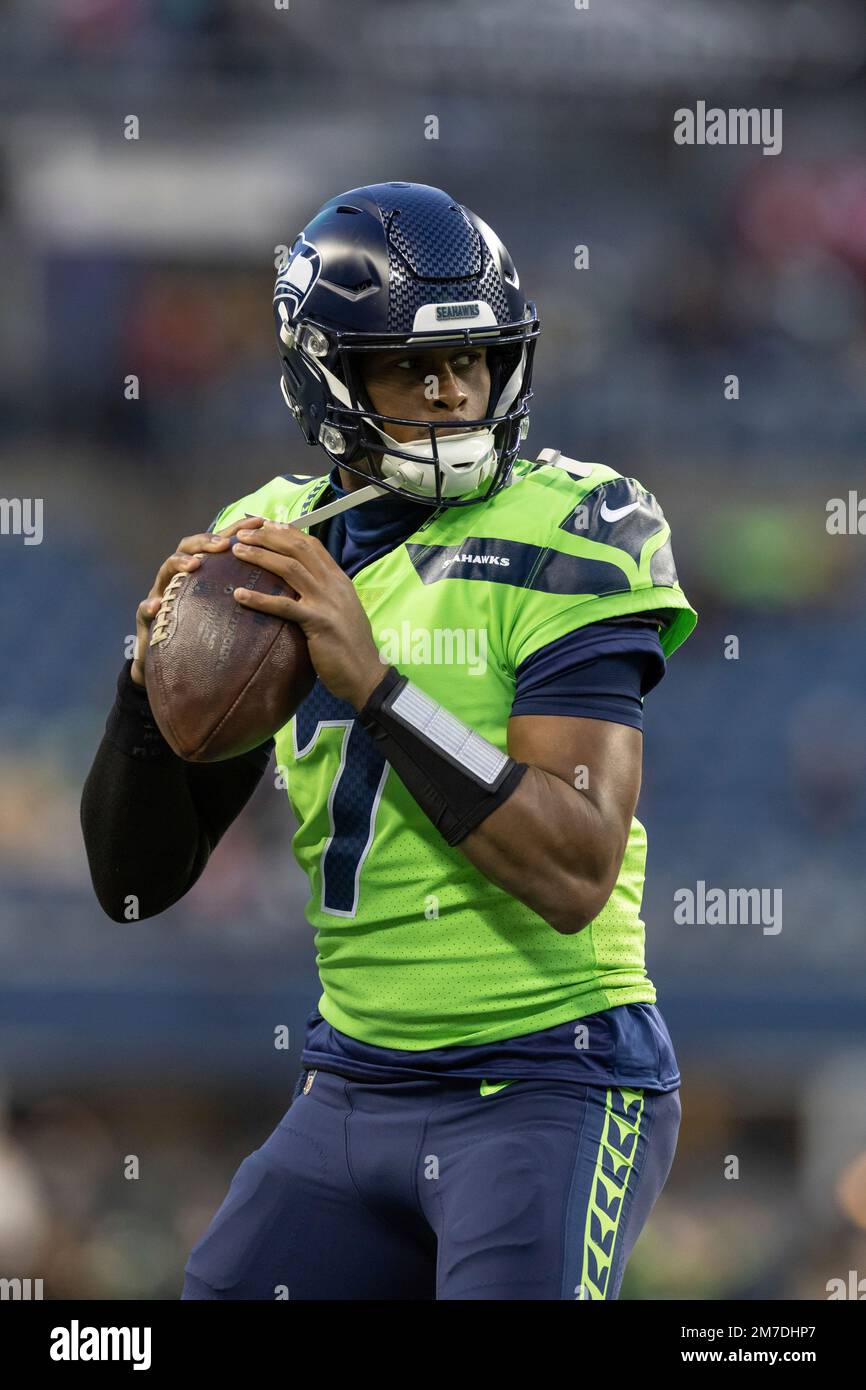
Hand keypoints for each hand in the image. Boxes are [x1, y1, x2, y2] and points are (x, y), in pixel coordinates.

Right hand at [130, 516, 264, 686]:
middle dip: (205, 542)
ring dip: (179, 563)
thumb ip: (251, 591)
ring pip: (165, 569)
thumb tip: (288, 580)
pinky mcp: (148, 617)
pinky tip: (156, 607)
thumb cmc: (206, 631)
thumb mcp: (230, 609)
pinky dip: (149, 606)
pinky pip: (145, 609)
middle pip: (189, 547)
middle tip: (223, 545)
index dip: (237, 530)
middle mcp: (181, 576)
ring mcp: (163, 593)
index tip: (259, 522)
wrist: (172, 660)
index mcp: (204, 572)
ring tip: (194, 565)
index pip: (219, 544)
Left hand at [232, 521, 386, 708]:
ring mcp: (327, 602)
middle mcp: (334, 585)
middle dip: (269, 537)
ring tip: (237, 552)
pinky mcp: (319, 623)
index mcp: (339, 580)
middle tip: (243, 534)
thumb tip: (302, 587)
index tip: (265, 525)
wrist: (367, 674)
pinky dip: (260, 599)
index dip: (287, 532)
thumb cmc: (351, 646)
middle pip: (298, 549)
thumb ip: (325, 594)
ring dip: (261, 556)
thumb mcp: (342, 611)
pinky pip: (284, 606)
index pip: (312, 545)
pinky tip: (240, 595)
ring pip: (290, 569)